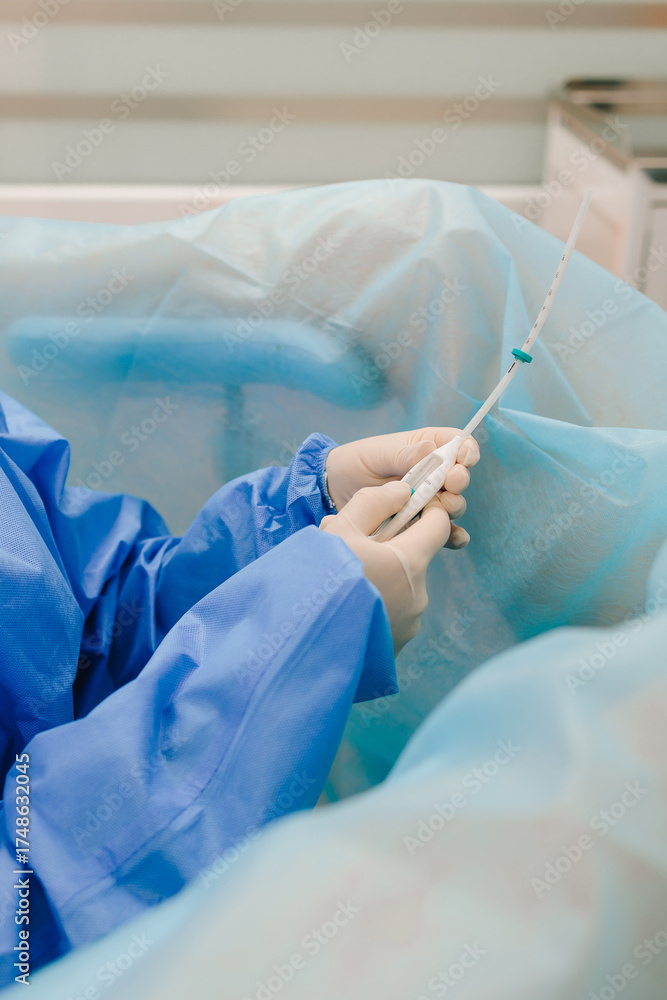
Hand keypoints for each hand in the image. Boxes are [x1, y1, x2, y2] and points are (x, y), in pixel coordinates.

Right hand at [320, 480, 451, 652]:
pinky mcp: (395, 645)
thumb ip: (373, 503)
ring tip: (340, 585)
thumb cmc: (320, 580)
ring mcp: (408, 624)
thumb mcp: (339, 530)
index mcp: (410, 563)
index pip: (439, 526)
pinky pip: (390, 613)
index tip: (403, 507)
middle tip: (349, 551)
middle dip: (388, 548)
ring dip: (379, 579)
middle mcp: (417, 595)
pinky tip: (344, 608)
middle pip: (412, 558)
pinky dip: (374, 605)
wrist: (303, 644)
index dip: (425, 510)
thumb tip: (402, 491)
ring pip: (400, 587)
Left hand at [325, 427, 478, 549]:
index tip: (463, 459)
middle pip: (459, 477)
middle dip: (459, 480)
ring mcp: (428, 499)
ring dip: (454, 506)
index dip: (466, 450)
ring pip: (452, 504)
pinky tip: (455, 539)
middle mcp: (432, 474)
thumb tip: (430, 451)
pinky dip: (451, 536)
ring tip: (444, 507)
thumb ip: (404, 455)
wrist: (334, 489)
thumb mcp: (378, 454)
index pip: (457, 444)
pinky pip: (441, 531)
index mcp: (427, 448)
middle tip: (452, 483)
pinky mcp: (420, 523)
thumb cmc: (356, 461)